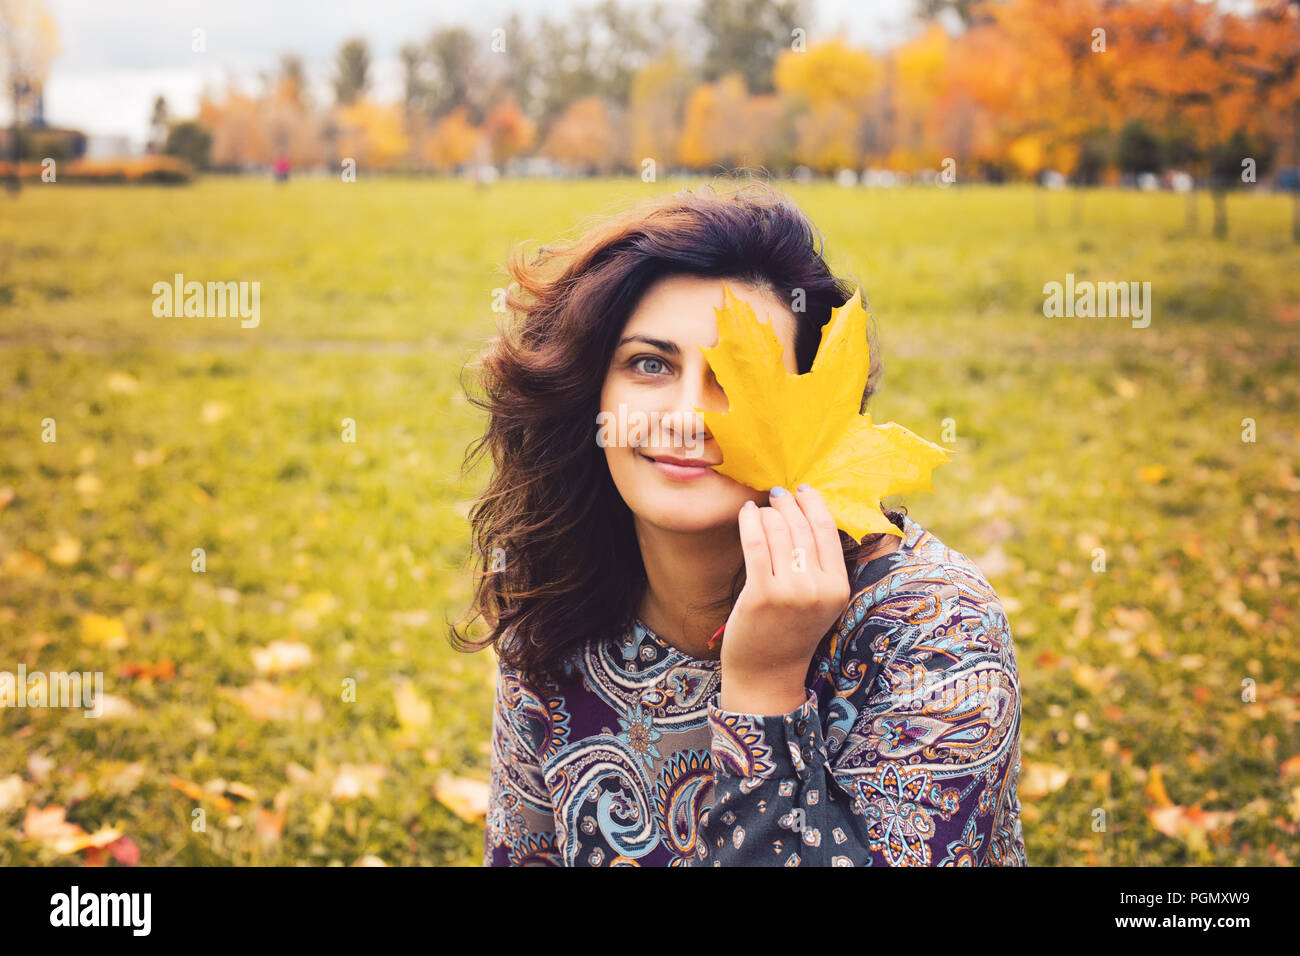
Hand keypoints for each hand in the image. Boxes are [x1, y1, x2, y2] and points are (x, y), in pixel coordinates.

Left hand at [718, 483, 851, 711]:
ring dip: (768, 513)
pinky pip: (755, 545)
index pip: (828, 531)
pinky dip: (750, 523)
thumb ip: (819, 567)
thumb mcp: (819, 602)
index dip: (814, 505)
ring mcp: (790, 592)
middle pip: (803, 528)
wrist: (767, 675)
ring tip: (761, 508)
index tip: (802, 490)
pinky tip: (746, 514)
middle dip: (788, 504)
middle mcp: (818, 589)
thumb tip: (805, 515)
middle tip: (777, 493)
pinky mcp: (761, 594)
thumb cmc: (789, 633)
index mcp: (838, 588)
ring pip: (779, 532)